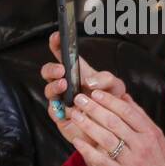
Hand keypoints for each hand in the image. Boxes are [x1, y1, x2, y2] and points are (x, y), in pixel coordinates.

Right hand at [43, 31, 129, 161]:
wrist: (114, 129)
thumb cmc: (113, 104)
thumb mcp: (116, 87)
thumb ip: (107, 79)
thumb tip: (89, 81)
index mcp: (78, 73)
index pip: (63, 56)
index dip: (57, 44)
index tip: (57, 36)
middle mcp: (65, 85)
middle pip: (48, 72)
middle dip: (52, 68)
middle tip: (61, 70)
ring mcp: (60, 100)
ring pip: (49, 90)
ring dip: (54, 86)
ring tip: (64, 85)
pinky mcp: (60, 116)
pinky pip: (54, 110)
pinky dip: (61, 107)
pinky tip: (70, 108)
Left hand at [65, 89, 164, 165]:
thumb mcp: (158, 139)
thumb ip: (141, 119)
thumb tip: (125, 98)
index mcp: (151, 133)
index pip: (127, 111)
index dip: (109, 100)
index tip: (94, 92)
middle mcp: (142, 145)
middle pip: (114, 122)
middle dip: (94, 108)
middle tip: (79, 99)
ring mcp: (132, 160)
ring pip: (106, 138)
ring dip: (88, 125)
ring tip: (75, 115)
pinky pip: (102, 160)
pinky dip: (87, 150)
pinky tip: (77, 141)